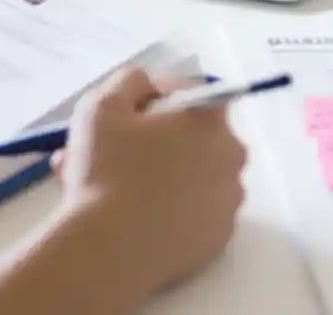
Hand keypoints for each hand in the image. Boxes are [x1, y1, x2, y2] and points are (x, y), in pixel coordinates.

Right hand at [54, 67, 246, 296]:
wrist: (110, 250)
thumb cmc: (105, 170)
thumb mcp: (102, 106)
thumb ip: (130, 81)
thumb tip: (148, 82)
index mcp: (210, 121)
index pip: (196, 92)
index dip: (160, 94)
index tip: (130, 109)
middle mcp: (231, 159)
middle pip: (195, 135)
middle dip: (154, 137)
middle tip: (113, 148)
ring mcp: (228, 203)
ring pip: (191, 175)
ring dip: (157, 172)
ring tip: (110, 184)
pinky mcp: (217, 240)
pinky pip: (194, 211)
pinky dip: (169, 207)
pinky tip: (133, 212)